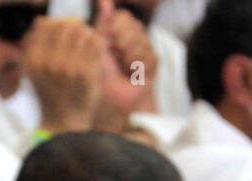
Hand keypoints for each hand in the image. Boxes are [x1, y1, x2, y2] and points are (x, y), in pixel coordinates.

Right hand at [25, 17, 106, 133]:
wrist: (63, 123)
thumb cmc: (51, 93)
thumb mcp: (33, 71)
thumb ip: (34, 46)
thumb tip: (42, 21)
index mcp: (33, 60)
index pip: (45, 24)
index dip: (57, 24)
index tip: (64, 33)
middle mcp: (48, 62)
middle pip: (66, 24)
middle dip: (76, 28)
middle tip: (81, 37)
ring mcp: (67, 68)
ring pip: (83, 31)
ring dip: (89, 35)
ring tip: (89, 45)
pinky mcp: (85, 73)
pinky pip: (97, 44)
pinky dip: (99, 45)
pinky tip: (97, 53)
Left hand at [96, 0, 158, 117]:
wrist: (112, 99)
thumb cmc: (102, 74)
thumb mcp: (98, 46)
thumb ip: (103, 23)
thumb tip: (104, 0)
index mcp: (119, 30)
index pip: (123, 17)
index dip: (116, 27)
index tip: (110, 42)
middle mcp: (133, 37)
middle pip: (134, 25)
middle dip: (123, 41)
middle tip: (118, 55)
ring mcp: (145, 48)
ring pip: (142, 40)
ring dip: (129, 55)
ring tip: (123, 67)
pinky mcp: (153, 62)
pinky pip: (149, 55)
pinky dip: (137, 65)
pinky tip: (132, 73)